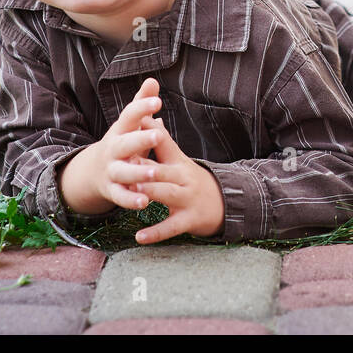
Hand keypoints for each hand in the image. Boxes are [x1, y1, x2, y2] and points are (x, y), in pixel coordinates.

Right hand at [61, 78, 165, 213]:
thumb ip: (141, 104)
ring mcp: (111, 171)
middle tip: (159, 134)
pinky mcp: (111, 190)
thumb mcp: (129, 124)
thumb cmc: (122, 142)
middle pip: (125, 144)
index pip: (129, 116)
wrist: (94, 171)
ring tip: (154, 172)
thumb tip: (152, 80)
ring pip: (124, 172)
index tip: (157, 101)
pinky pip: (120, 196)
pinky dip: (131, 199)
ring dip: (138, 172)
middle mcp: (114, 150)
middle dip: (141, 139)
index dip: (142, 108)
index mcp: (120, 131)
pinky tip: (144, 202)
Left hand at [129, 117, 224, 243]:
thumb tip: (150, 116)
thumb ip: (162, 141)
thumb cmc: (192, 180)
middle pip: (164, 170)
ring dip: (152, 192)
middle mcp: (183, 178)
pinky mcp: (189, 220)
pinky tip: (139, 236)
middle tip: (126, 163)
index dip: (151, 131)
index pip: (164, 142)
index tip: (136, 121)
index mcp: (178, 162)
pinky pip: (171, 227)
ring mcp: (187, 199)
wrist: (225, 203)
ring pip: (168, 194)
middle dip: (146, 166)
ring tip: (134, 191)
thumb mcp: (179, 160)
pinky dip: (155, 232)